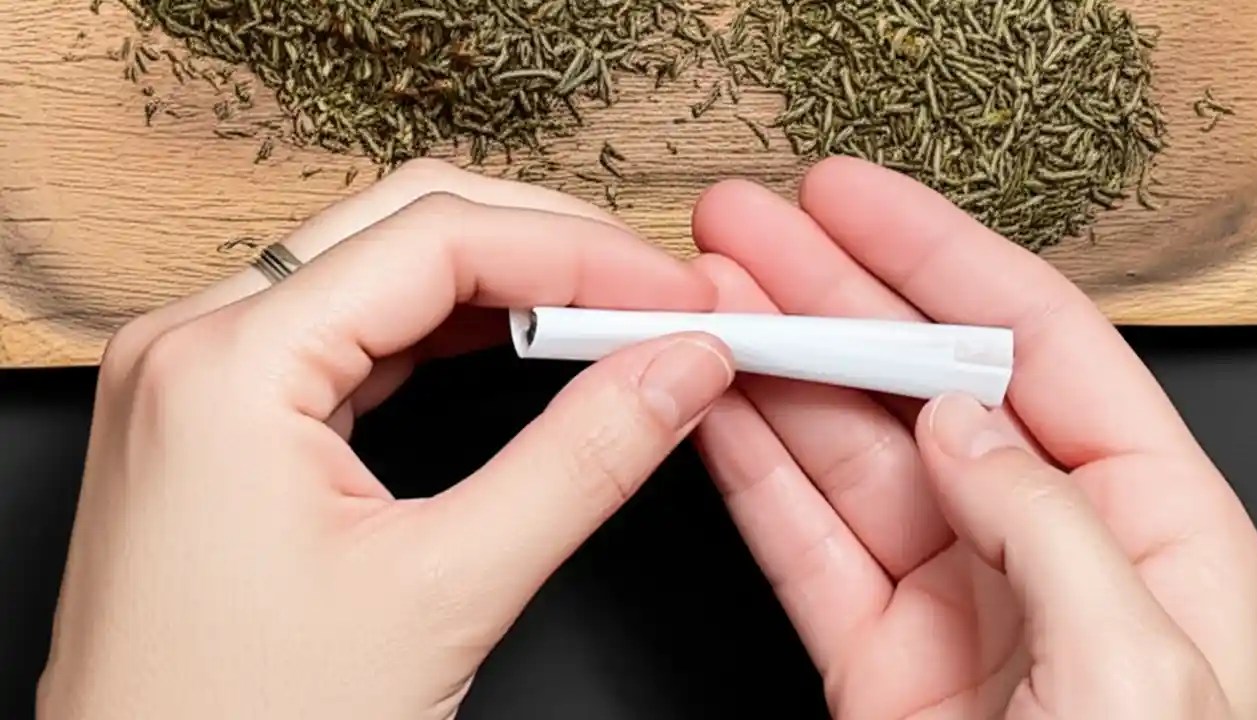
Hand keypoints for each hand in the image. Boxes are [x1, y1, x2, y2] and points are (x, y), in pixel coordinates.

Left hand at [37, 160, 733, 718]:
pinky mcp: (220, 424)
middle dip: (545, 250)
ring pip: (378, 274)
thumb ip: (582, 461)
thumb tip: (676, 370)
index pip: (436, 239)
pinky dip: (446, 337)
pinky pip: (349, 337)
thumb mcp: (445, 592)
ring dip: (502, 289)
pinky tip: (518, 352)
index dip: (577, 251)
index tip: (668, 289)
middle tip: (649, 295)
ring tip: (604, 321)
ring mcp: (199, 384)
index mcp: (225, 366)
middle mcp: (195, 350)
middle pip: (405, 230)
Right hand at [691, 158, 1256, 718]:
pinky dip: (748, 470)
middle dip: (826, 292)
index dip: (936, 254)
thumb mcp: (1137, 670)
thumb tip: (956, 419)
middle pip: (919, 382)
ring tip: (698, 299)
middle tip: (738, 229)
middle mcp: (1043, 544)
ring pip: (842, 452)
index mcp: (1150, 526)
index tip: (848, 196)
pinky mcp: (873, 656)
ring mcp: (949, 598)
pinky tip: (706, 407)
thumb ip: (1044, 520)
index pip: (1034, 344)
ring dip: (769, 368)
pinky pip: (801, 542)